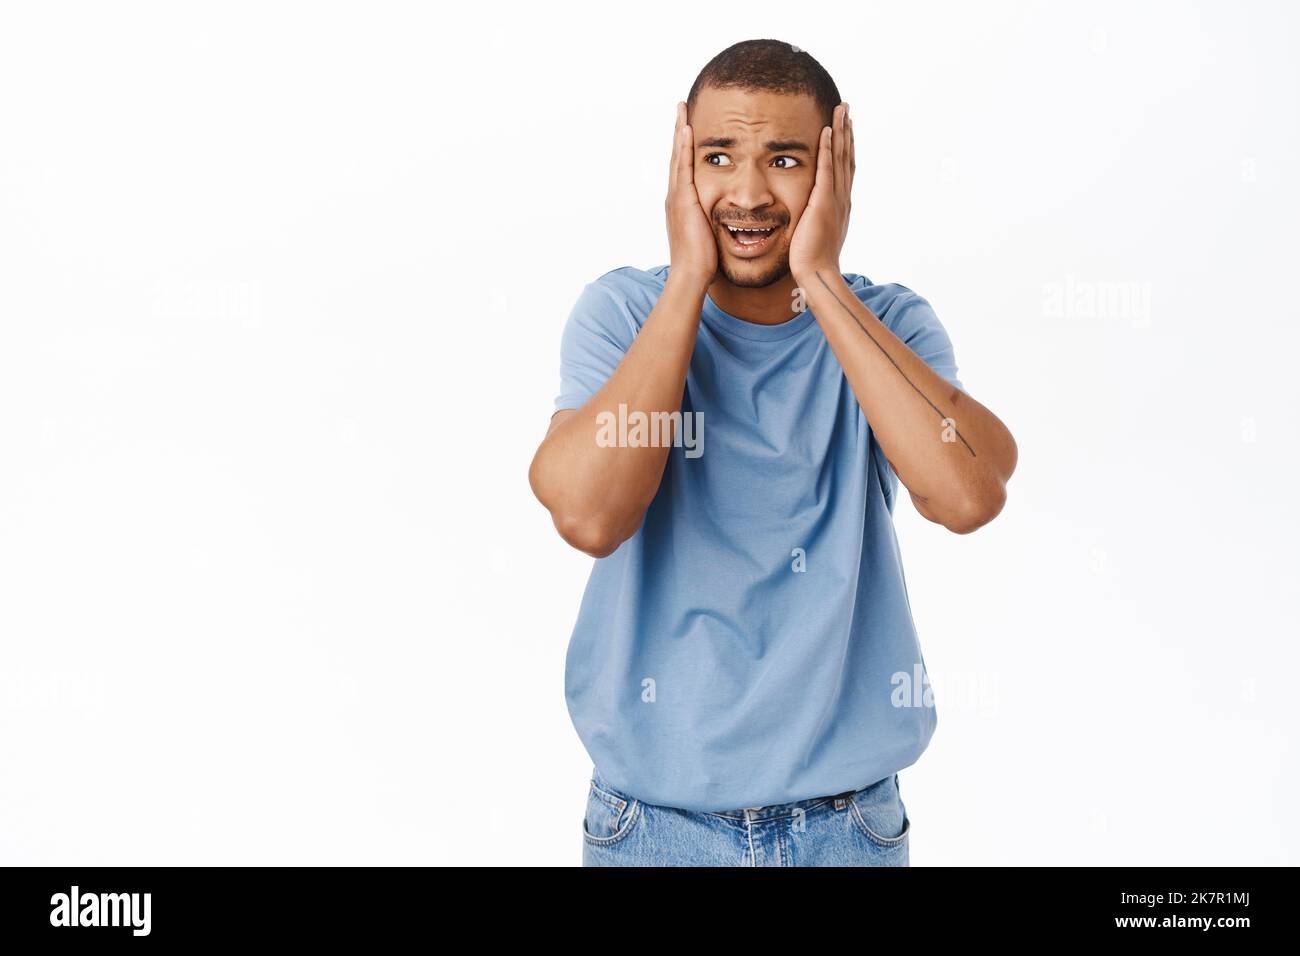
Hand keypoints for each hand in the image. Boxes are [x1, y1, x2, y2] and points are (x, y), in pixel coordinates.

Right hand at [665, 101, 717, 289]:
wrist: (692, 276)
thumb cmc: (703, 263)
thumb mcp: (709, 236)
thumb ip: (713, 223)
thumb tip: (727, 222)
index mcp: (682, 204)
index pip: (684, 168)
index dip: (685, 146)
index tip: (688, 126)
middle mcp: (676, 197)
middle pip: (676, 156)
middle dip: (679, 131)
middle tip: (682, 107)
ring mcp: (677, 197)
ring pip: (677, 156)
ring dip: (680, 131)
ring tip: (682, 108)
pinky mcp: (683, 201)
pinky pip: (683, 168)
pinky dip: (683, 147)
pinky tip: (687, 130)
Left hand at [789, 102, 853, 282]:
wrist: (817, 273)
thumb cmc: (812, 259)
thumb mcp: (817, 234)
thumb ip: (816, 220)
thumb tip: (810, 216)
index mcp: (840, 204)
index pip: (845, 168)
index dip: (846, 146)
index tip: (846, 127)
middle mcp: (842, 197)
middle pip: (848, 156)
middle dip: (847, 131)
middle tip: (847, 108)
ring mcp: (835, 198)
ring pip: (841, 157)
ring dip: (841, 131)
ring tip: (841, 110)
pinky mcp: (823, 202)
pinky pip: (827, 169)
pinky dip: (828, 149)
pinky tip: (827, 130)